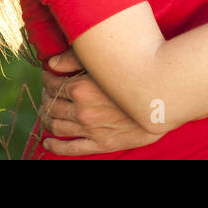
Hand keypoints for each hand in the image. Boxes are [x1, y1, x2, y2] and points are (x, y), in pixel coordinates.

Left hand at [37, 49, 165, 154]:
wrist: (162, 100)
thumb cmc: (134, 74)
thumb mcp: (103, 60)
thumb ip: (73, 58)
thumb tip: (50, 63)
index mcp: (80, 89)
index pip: (51, 84)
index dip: (46, 78)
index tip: (48, 75)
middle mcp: (82, 111)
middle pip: (51, 105)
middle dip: (46, 97)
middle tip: (47, 92)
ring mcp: (90, 130)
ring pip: (56, 126)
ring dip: (47, 118)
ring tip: (47, 112)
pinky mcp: (101, 144)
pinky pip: (71, 148)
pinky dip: (55, 146)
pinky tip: (48, 143)